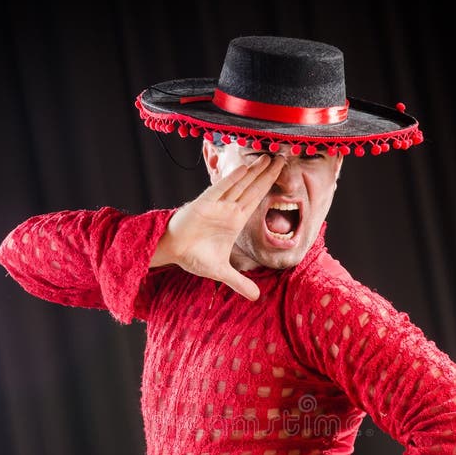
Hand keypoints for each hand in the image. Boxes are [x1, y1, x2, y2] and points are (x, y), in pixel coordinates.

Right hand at [150, 153, 284, 300]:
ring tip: (268, 156)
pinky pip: (219, 189)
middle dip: (267, 173)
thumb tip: (256, 298)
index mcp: (235, 220)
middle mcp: (228, 209)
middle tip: (283, 156)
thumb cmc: (193, 255)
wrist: (171, 251)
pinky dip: (231, 179)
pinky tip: (244, 168)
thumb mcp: (221, 272)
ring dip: (253, 171)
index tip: (281, 170)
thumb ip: (239, 282)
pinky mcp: (203, 204)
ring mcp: (216, 205)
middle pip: (252, 187)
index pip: (256, 198)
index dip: (269, 184)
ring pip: (239, 184)